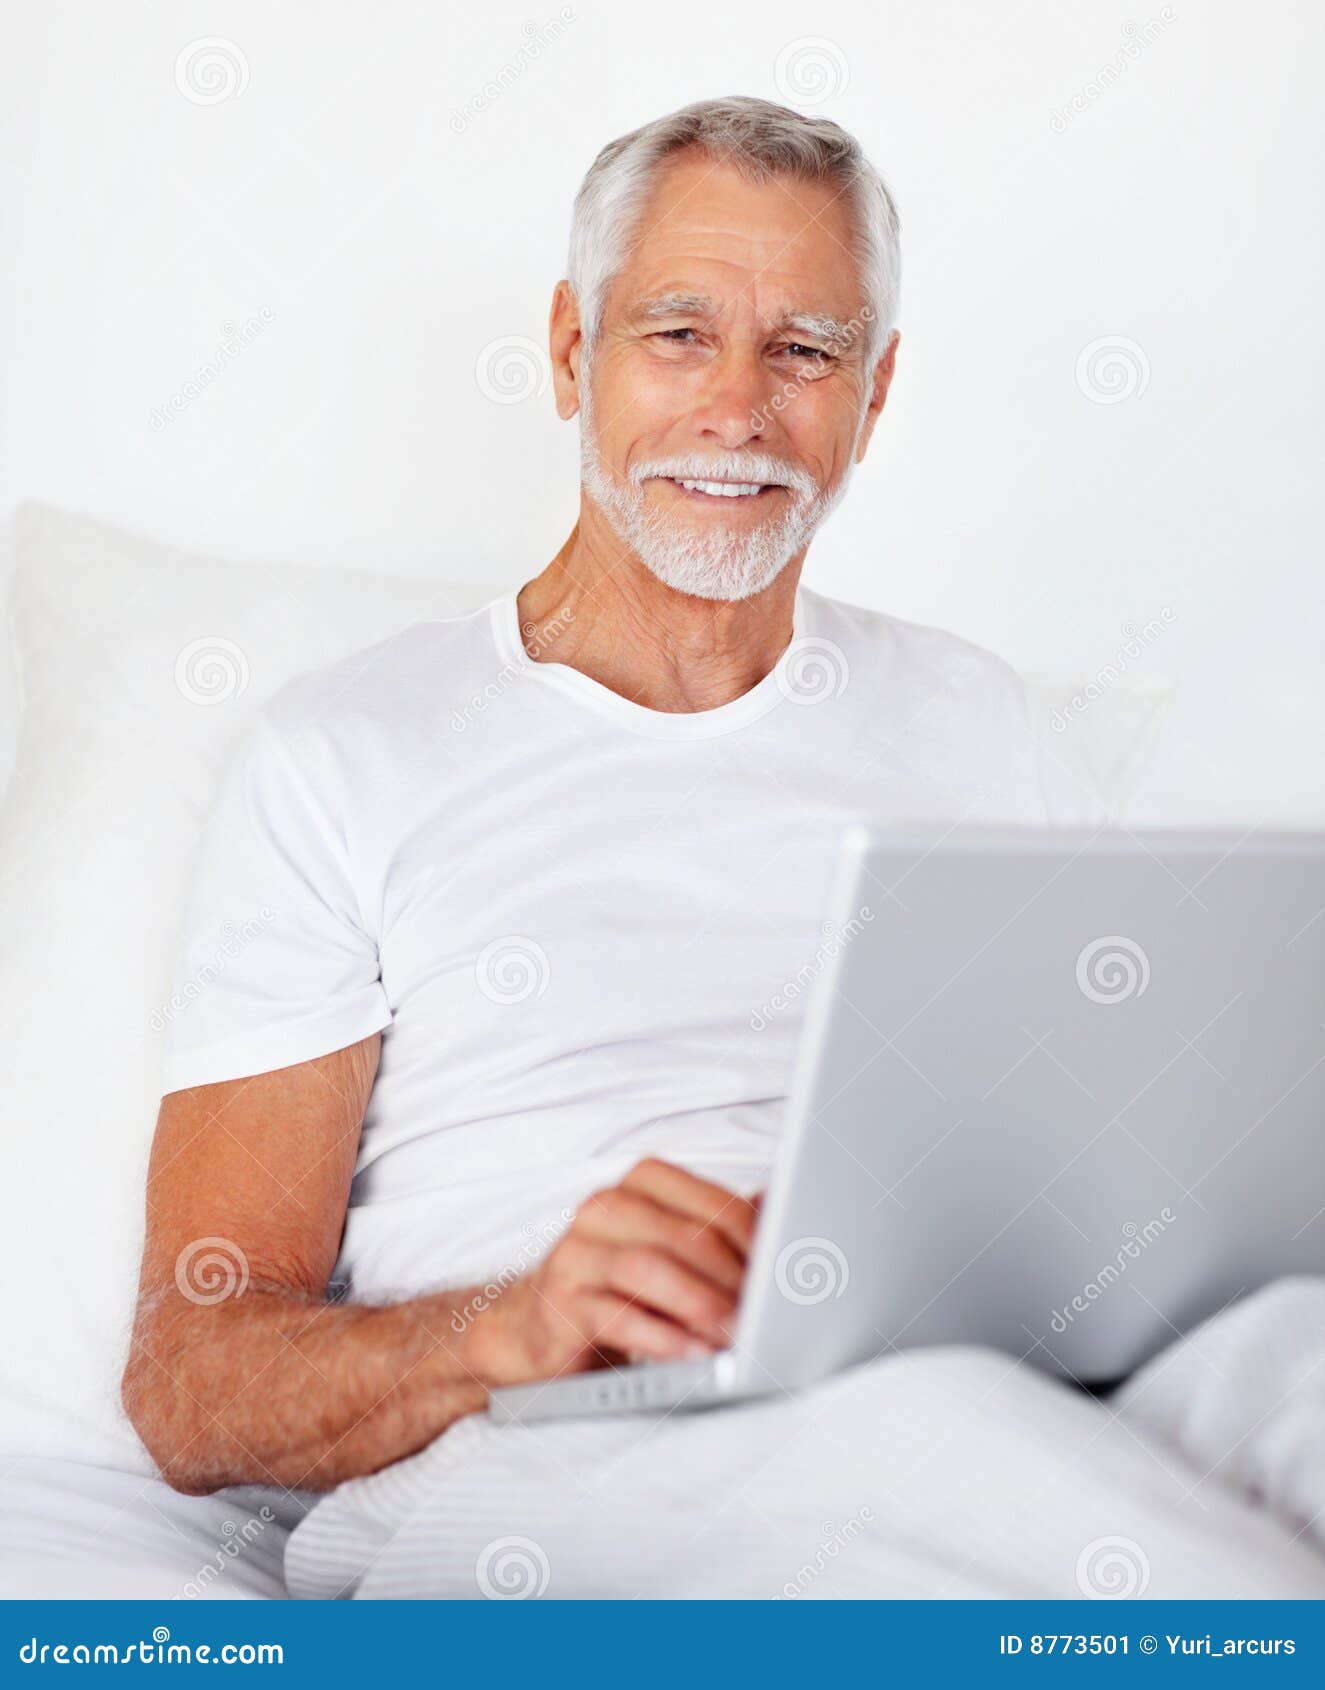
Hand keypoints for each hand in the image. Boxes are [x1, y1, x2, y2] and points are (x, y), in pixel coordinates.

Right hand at [470, 1158, 760, 1387]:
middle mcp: (606, 1206)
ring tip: (735, 1337)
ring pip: (651, 1269)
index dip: (757, 1246)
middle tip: (768, 1318)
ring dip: (701, 1306)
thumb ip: (724, 1230)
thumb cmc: (620, 1288)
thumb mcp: (675, 1253)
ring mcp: (578, 1250)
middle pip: (686, 1237)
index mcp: (644, 1184)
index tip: (786, 1282)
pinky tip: (692, 1355)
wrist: (535, 1330)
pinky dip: (662, 1337)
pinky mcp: (560, 1299)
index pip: (715, 1205)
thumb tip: (784, 1211)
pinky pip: (618, 1315)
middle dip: (734, 1281)